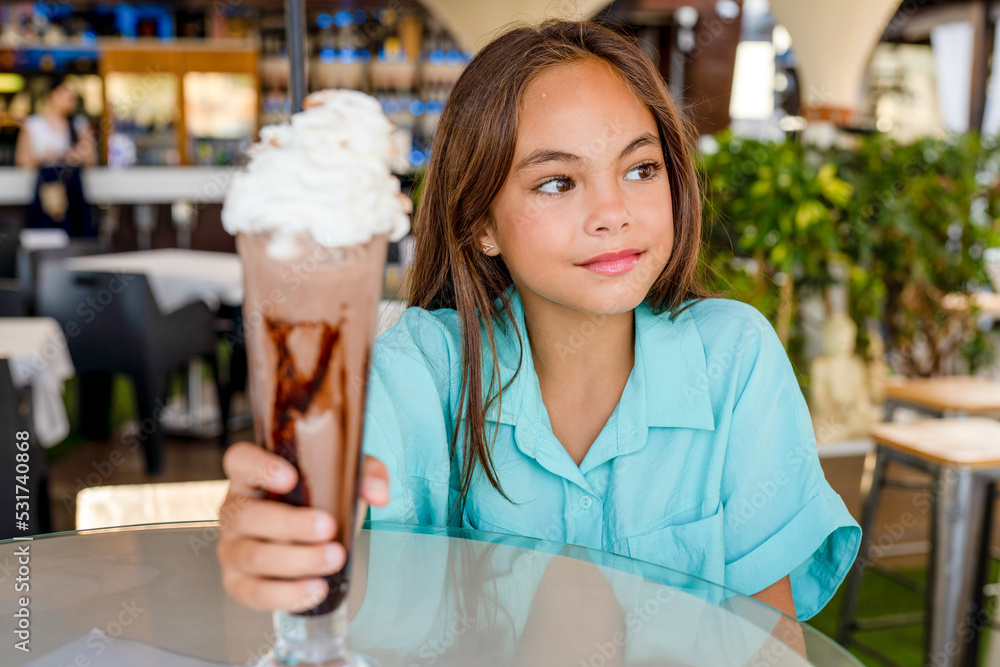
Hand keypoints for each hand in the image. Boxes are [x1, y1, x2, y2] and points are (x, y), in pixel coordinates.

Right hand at [216, 442, 389, 611]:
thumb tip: (379, 492)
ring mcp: (233, 548)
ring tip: (334, 559)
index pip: (240, 461)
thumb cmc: (319, 502)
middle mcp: (236, 510)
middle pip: (248, 515)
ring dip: (297, 560)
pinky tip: (316, 589)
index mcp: (252, 475)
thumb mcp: (342, 478)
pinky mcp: (238, 583)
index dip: (259, 467)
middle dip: (291, 524)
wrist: (314, 540)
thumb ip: (364, 473)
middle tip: (329, 528)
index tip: (290, 476)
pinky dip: (287, 594)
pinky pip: (255, 593)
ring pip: (253, 556)